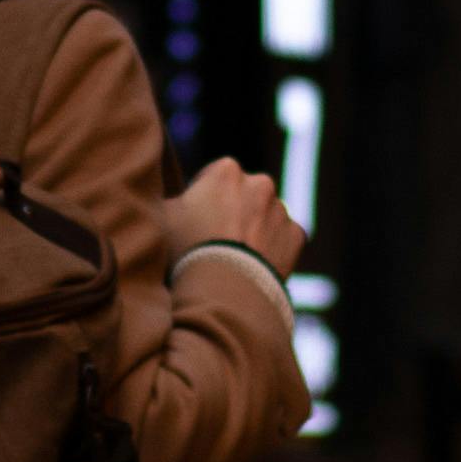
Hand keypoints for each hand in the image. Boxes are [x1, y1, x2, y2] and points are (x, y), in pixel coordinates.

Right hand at [160, 156, 305, 275]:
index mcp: (226, 171)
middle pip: (244, 195)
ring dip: (254, 230)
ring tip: (235, 258)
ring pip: (266, 216)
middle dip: (234, 212)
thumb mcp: (163, 217)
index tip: (195, 220)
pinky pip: (283, 239)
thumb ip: (173, 200)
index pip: (214, 177)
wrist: (224, 290)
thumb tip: (175, 201)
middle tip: (216, 241)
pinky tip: (254, 266)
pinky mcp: (296, 236)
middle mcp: (260, 183)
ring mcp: (281, 210)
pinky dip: (273, 249)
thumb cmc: (188, 249)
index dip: (203, 199)